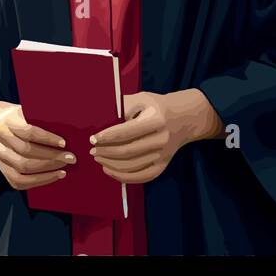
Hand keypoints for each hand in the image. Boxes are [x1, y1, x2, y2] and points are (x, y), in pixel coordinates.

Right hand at [0, 100, 73, 190]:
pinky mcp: (5, 171)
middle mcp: (3, 140)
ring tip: (64, 168)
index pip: (28, 131)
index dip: (47, 138)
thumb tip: (70, 128)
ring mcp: (1, 157)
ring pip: (22, 167)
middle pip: (26, 151)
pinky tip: (54, 176)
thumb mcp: (31, 112)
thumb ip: (45, 118)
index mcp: (10, 122)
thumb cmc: (24, 119)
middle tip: (71, 158)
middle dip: (51, 156)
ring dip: (46, 170)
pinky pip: (19, 182)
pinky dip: (39, 181)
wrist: (0, 127)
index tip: (64, 143)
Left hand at [89, 90, 220, 183]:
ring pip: (131, 166)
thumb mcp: (141, 99)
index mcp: (156, 119)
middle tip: (92, 150)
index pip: (126, 132)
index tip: (92, 139)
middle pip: (127, 151)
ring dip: (110, 164)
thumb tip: (97, 117)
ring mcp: (163, 154)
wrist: (183, 118)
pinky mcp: (162, 165)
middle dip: (105, 152)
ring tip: (98, 158)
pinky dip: (122, 177)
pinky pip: (141, 177)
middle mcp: (161, 139)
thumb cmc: (156, 107)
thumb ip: (121, 106)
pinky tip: (109, 170)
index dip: (106, 137)